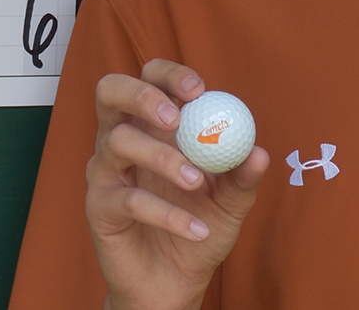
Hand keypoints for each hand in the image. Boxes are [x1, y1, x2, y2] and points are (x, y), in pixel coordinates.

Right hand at [86, 60, 268, 309]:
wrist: (176, 283)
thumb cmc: (198, 228)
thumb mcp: (230, 202)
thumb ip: (242, 176)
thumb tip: (259, 152)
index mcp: (151, 126)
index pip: (148, 78)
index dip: (168, 75)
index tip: (198, 90)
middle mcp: (121, 140)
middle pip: (110, 91)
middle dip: (142, 95)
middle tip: (176, 118)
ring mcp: (105, 172)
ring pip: (118, 142)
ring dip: (163, 158)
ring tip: (196, 183)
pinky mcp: (99, 207)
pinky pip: (128, 199)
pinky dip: (167, 212)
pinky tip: (197, 229)